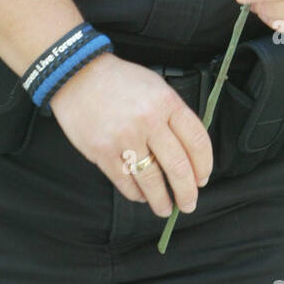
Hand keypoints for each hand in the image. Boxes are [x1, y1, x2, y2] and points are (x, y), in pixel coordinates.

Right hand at [49, 52, 212, 216]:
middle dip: (188, 192)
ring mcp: (124, 138)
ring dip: (162, 200)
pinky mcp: (102, 153)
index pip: (197, 141)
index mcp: (167, 103)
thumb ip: (174, 115)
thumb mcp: (156, 87)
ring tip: (165, 208)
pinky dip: (137, 194)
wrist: (78, 76)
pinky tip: (142, 195)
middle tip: (190, 203)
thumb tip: (190, 151)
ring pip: (152, 181)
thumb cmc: (121, 81)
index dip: (205, 165)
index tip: (203, 178)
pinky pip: (125, 182)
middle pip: (179, 167)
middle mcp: (148, 121)